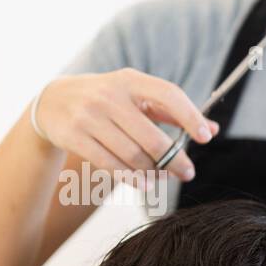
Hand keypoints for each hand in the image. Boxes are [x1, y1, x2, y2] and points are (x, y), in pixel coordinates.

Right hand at [36, 69, 218, 180]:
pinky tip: (146, 184)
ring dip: (154, 172)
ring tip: (164, 178)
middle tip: (188, 173)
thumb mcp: (136, 96)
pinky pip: (110, 164)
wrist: (53, 101)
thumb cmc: (107, 100)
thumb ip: (172, 112)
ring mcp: (89, 116)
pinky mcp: (74, 136)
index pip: (168, 94)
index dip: (189, 116)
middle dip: (175, 159)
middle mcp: (109, 95)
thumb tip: (212, 129)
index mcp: (130, 80)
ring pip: (133, 155)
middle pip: (152, 137)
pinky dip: (132, 178)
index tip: (205, 137)